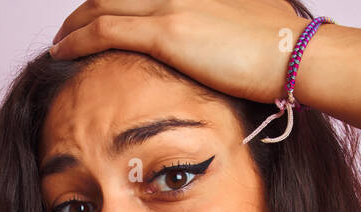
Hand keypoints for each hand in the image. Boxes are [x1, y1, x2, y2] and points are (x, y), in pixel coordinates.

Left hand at [49, 0, 309, 105]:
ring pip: (102, 4)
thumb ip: (224, 26)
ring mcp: (171, 3)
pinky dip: (77, 39)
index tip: (99, 14)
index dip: (113, 0)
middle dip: (86, 8)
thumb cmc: (285, 51)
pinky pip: (105, 30)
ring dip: (74, 23)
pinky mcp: (167, 32)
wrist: (300, 56)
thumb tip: (217, 46)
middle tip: (70, 29)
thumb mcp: (250, 23)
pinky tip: (62, 50)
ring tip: (60, 42)